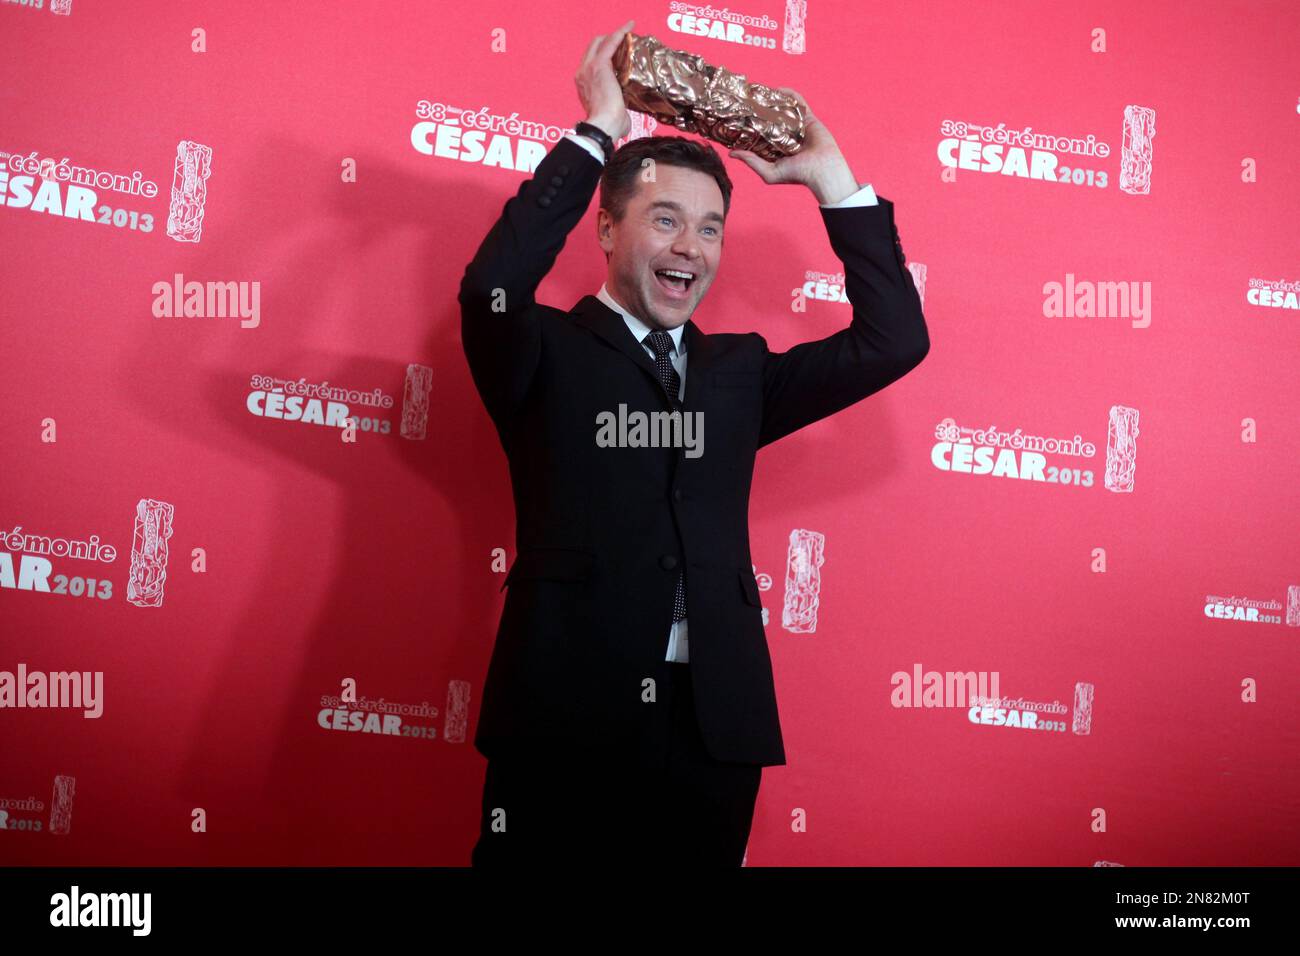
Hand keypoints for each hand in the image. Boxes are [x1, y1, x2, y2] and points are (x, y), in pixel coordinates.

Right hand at [575, 20, 633, 141]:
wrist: (603, 126)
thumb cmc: (609, 127)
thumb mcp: (610, 115)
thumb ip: (616, 111)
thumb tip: (625, 119)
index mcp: (584, 85)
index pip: (591, 63)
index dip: (604, 55)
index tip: (617, 54)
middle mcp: (583, 73)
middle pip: (593, 47)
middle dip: (607, 41)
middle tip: (623, 40)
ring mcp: (589, 68)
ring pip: (600, 42)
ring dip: (614, 35)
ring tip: (629, 32)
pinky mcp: (600, 64)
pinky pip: (610, 42)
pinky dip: (620, 33)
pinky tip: (630, 27)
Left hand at [728, 88, 860, 203]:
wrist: (822, 170)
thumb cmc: (797, 175)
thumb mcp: (769, 172)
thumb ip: (751, 162)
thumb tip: (731, 154)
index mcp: (778, 149)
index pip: (762, 134)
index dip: (752, 125)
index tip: (740, 117)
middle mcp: (788, 136)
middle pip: (772, 119)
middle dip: (762, 110)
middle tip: (750, 100)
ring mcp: (799, 126)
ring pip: (785, 110)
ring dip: (775, 100)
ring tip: (762, 93)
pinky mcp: (810, 119)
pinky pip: (799, 104)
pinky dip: (790, 95)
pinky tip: (779, 90)